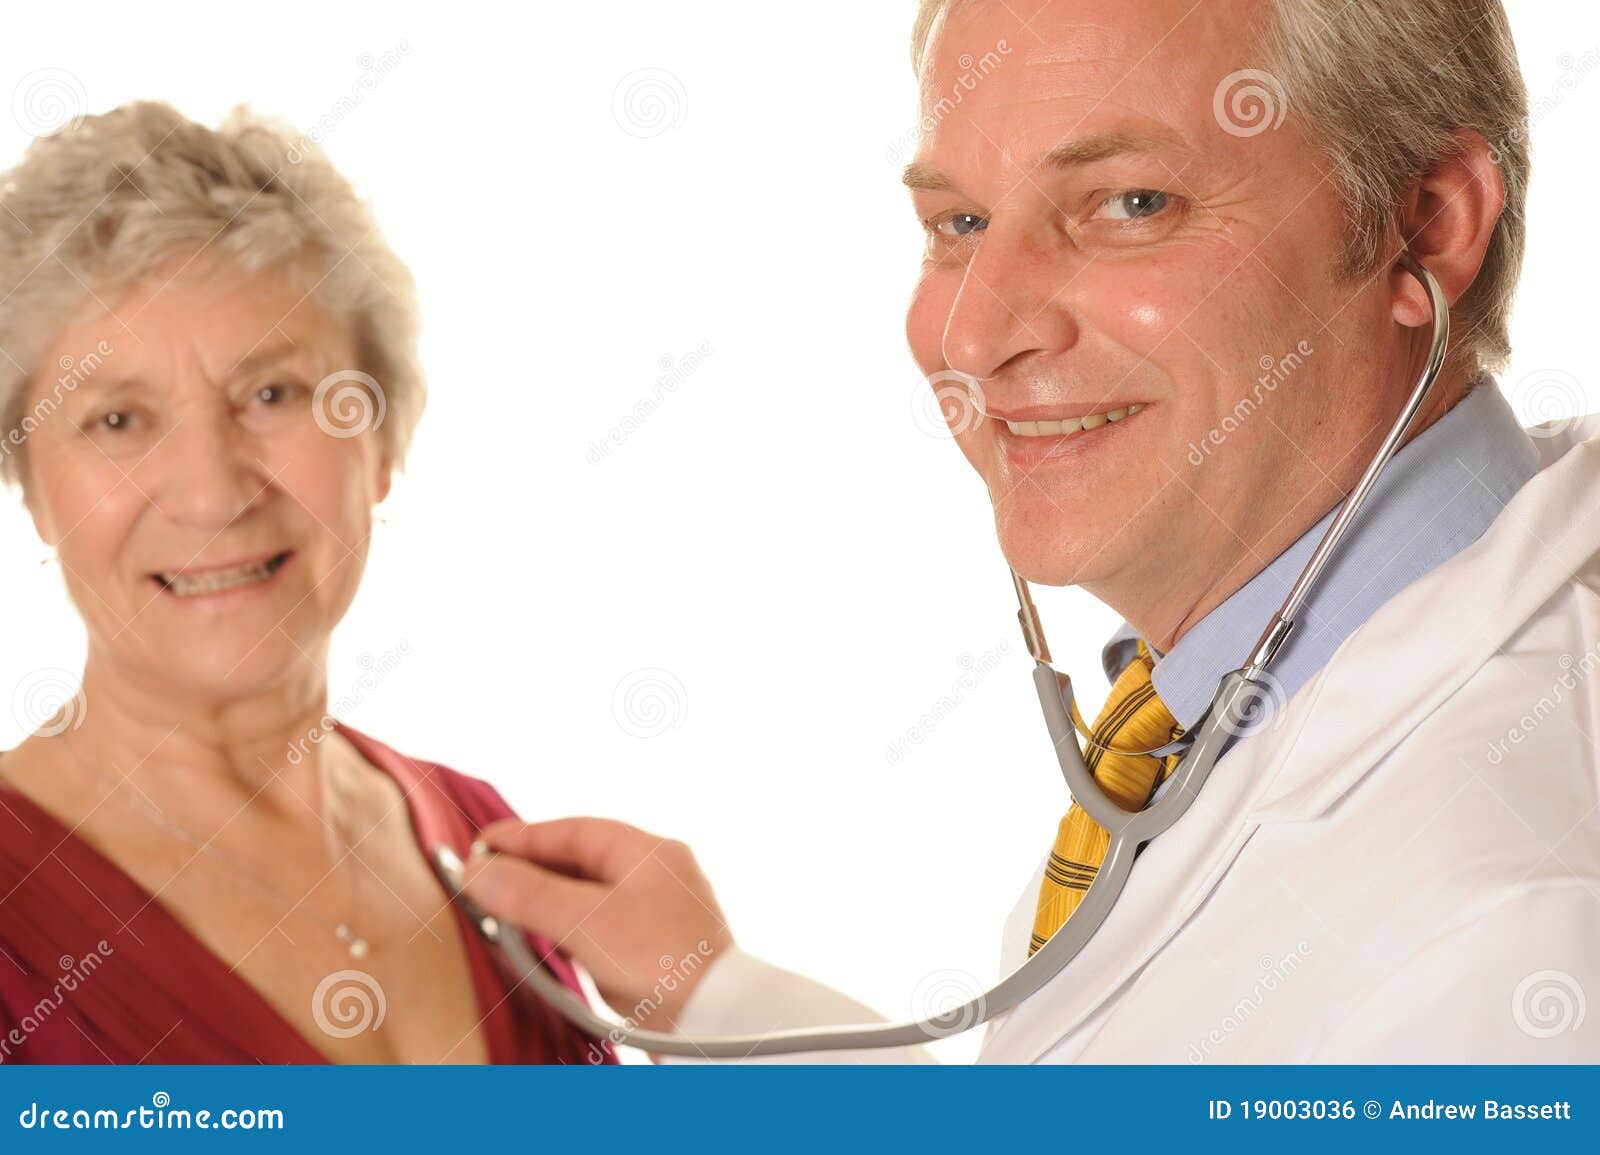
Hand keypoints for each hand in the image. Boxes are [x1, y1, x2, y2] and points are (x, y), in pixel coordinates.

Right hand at [459, 816, 733, 1029]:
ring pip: (585, 896)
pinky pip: (597, 927)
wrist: (716, 1021)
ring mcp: (656, 912)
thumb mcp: (588, 922)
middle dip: (528, 872)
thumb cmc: (663, 963)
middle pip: (577, 863)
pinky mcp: (652, 949)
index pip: (572, 832)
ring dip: (544, 903)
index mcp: (648, 852)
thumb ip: (529, 894)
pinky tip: (541, 944)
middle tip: (482, 883)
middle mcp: (655, 875)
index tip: (478, 848)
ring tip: (502, 913)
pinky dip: (565, 930)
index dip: (522, 838)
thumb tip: (476, 871)